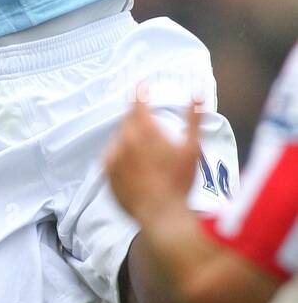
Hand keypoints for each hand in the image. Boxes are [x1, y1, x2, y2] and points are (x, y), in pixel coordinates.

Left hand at [103, 90, 201, 222]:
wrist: (162, 215)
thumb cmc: (179, 181)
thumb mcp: (191, 148)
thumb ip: (193, 118)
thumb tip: (197, 92)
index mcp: (144, 129)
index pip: (137, 99)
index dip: (141, 90)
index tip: (144, 86)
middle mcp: (123, 138)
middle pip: (128, 119)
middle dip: (139, 117)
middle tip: (152, 125)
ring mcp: (112, 156)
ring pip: (120, 137)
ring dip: (131, 137)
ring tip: (147, 153)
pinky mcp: (106, 172)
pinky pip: (112, 155)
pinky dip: (122, 155)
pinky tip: (136, 166)